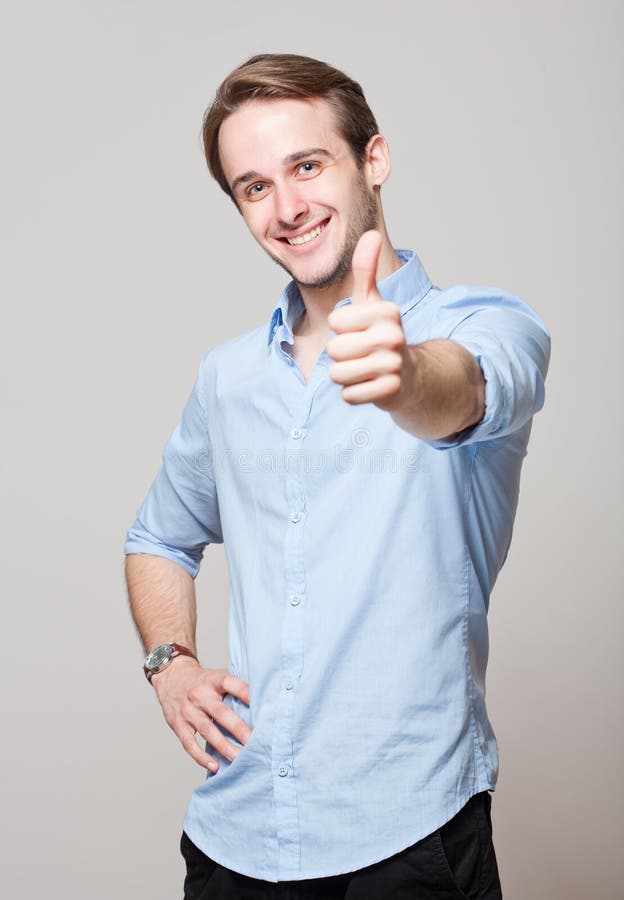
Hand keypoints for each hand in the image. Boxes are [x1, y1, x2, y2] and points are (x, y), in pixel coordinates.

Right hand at [151, 656, 251, 771]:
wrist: (171, 677)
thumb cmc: (201, 680)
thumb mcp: (216, 675)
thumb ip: (234, 686)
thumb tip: (263, 698)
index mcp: (212, 680)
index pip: (230, 683)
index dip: (245, 692)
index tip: (261, 705)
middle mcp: (200, 695)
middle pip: (221, 713)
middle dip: (238, 729)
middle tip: (254, 742)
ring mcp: (188, 711)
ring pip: (207, 731)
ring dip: (224, 746)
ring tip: (238, 759)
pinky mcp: (178, 725)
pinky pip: (190, 744)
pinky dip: (201, 757)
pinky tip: (215, 765)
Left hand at [326, 230, 413, 409]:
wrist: (411, 376)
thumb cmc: (383, 335)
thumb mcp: (374, 302)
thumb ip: (366, 270)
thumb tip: (371, 234)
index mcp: (388, 312)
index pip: (336, 321)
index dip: (341, 329)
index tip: (359, 330)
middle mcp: (394, 336)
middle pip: (334, 349)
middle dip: (341, 355)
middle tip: (361, 354)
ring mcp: (394, 365)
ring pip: (338, 374)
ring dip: (345, 375)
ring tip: (364, 369)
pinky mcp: (390, 392)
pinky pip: (349, 395)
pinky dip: (354, 393)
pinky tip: (369, 385)